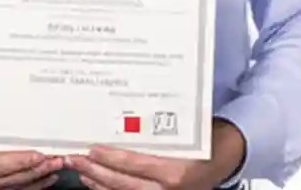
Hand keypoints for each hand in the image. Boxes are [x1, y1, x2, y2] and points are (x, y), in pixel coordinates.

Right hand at [0, 122, 63, 189]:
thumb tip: (25, 121)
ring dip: (36, 177)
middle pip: (7, 177)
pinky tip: (44, 177)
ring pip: (11, 187)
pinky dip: (30, 185)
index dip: (20, 160)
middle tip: (56, 158)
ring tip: (54, 165)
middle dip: (34, 169)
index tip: (40, 154)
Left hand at [65, 119, 245, 189]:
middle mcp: (167, 189)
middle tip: (75, 158)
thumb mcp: (187, 132)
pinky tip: (96, 180)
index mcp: (175, 171)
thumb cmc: (206, 142)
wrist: (224, 160)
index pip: (135, 165)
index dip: (110, 158)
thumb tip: (125, 118)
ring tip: (80, 168)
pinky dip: (108, 188)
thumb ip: (160, 130)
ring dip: (96, 181)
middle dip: (94, 171)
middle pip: (121, 183)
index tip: (92, 149)